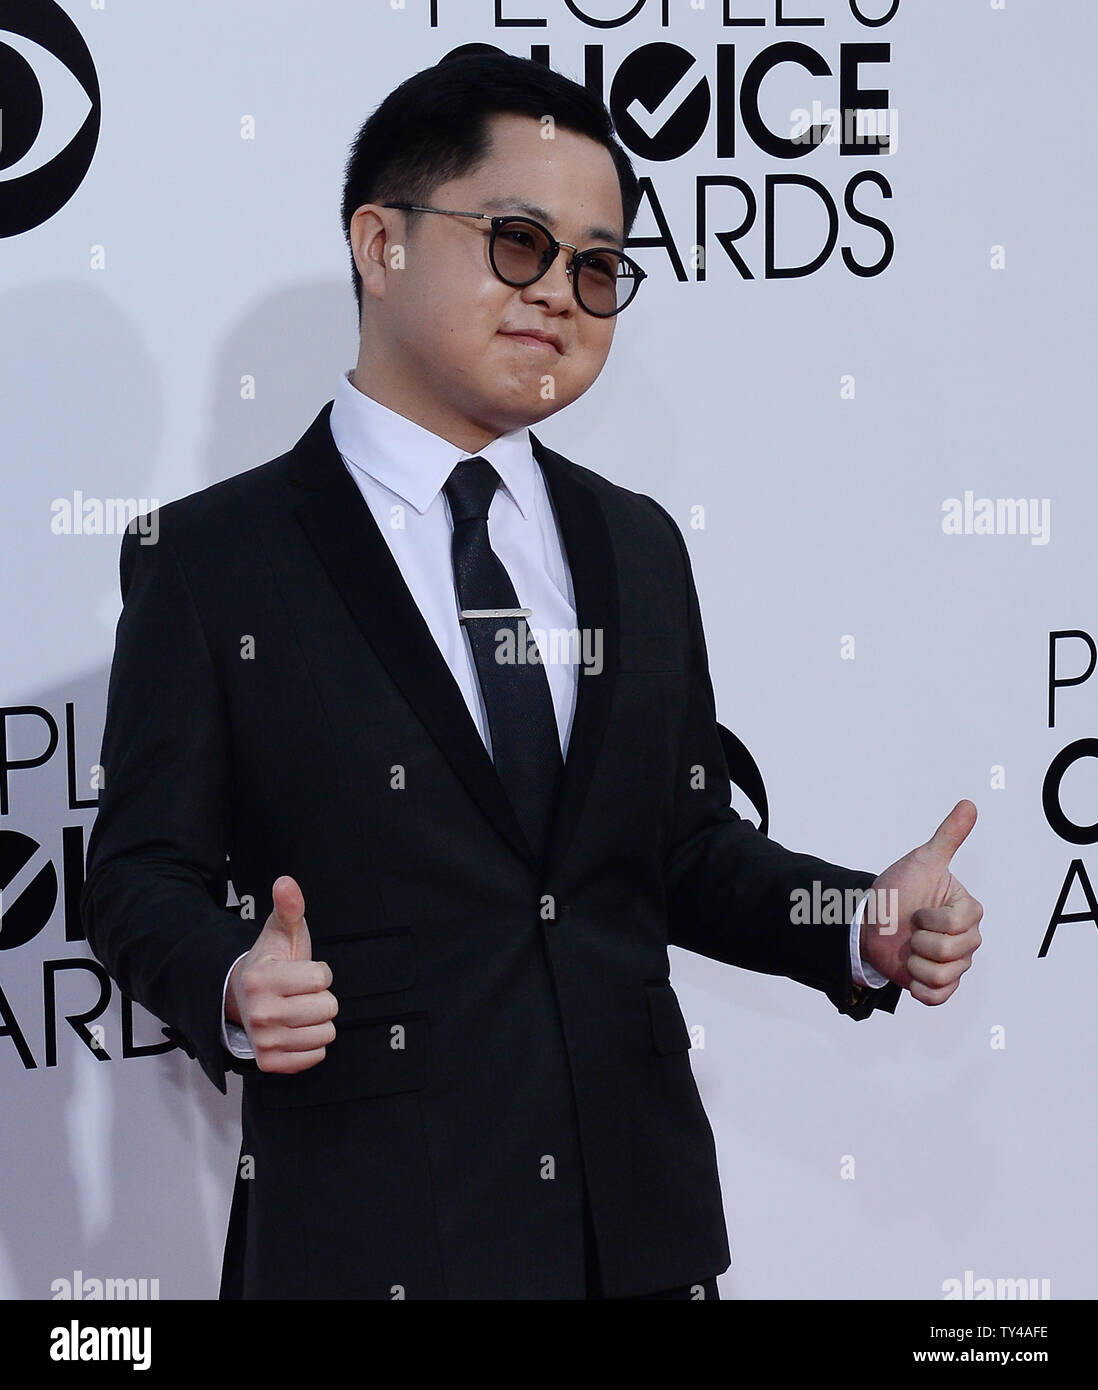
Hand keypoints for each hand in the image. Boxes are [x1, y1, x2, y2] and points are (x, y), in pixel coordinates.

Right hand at [226, 875, 337, 1071]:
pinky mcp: (271, 1064)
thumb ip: (289, 907)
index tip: (300, 971)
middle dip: (320, 997)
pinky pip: (317, 1056)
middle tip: (298, 992)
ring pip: (326, 1033)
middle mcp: (259, 1014)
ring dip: (318, 1021)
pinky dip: (312, 1044)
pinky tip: (295, 1030)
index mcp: (261, 979)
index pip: (322, 978)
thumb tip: (286, 882)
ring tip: (296, 1009)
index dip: (319, 972)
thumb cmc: (273, 963)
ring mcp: (264, 1042)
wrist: (245, 998)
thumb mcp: (283, 932)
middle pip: (328, 1008)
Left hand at [860, 800, 983, 1005]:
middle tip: (910, 930)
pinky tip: (908, 970)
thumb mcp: (923, 861)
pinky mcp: (939, 986)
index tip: (918, 911)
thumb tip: (969, 804)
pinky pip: (937, 997)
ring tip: (907, 949)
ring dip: (914, 962)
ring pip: (943, 975)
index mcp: (968, 912)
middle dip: (919, 940)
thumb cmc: (896, 890)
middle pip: (953, 952)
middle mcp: (967, 940)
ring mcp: (955, 965)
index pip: (960, 924)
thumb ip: (949, 836)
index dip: (932, 919)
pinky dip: (918, 987)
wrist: (868, 921)